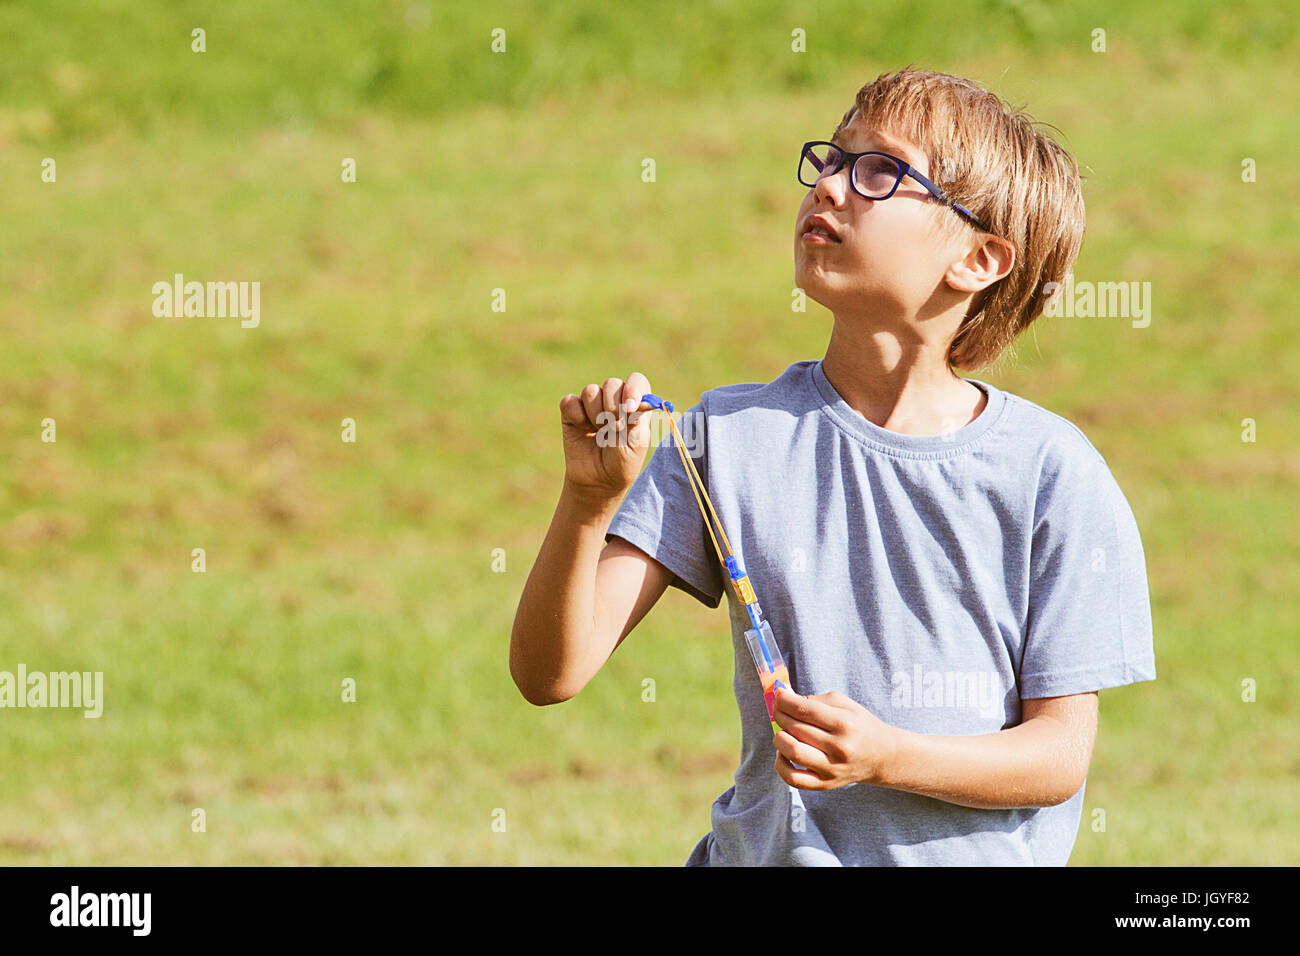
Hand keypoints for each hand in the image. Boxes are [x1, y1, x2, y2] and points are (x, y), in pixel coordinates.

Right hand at [559, 373, 654, 503]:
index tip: (629, 407)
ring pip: (591, 391)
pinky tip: (582, 430)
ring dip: (595, 415)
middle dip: (612, 407)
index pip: (637, 381)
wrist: (598, 482)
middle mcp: (614, 400)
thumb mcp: (635, 444)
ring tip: (599, 433)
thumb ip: (634, 420)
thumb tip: (630, 403)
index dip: (633, 389)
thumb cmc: (622, 463)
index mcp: (635, 405)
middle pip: (612, 384)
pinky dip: (577, 416)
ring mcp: (592, 405)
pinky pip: (570, 401)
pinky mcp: (571, 412)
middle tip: (614, 429)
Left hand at [771, 686, 899, 790]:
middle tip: (779, 709)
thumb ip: (815, 699)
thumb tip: (784, 697)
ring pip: (792, 751)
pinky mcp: (825, 784)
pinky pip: (793, 778)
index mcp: (844, 724)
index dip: (784, 700)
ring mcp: (831, 769)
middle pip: (795, 728)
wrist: (882, 756)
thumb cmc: (859, 726)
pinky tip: (783, 753)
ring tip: (783, 731)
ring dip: (779, 737)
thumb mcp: (845, 704)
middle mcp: (839, 748)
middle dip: (780, 715)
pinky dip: (780, 764)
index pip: (804, 710)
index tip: (779, 695)